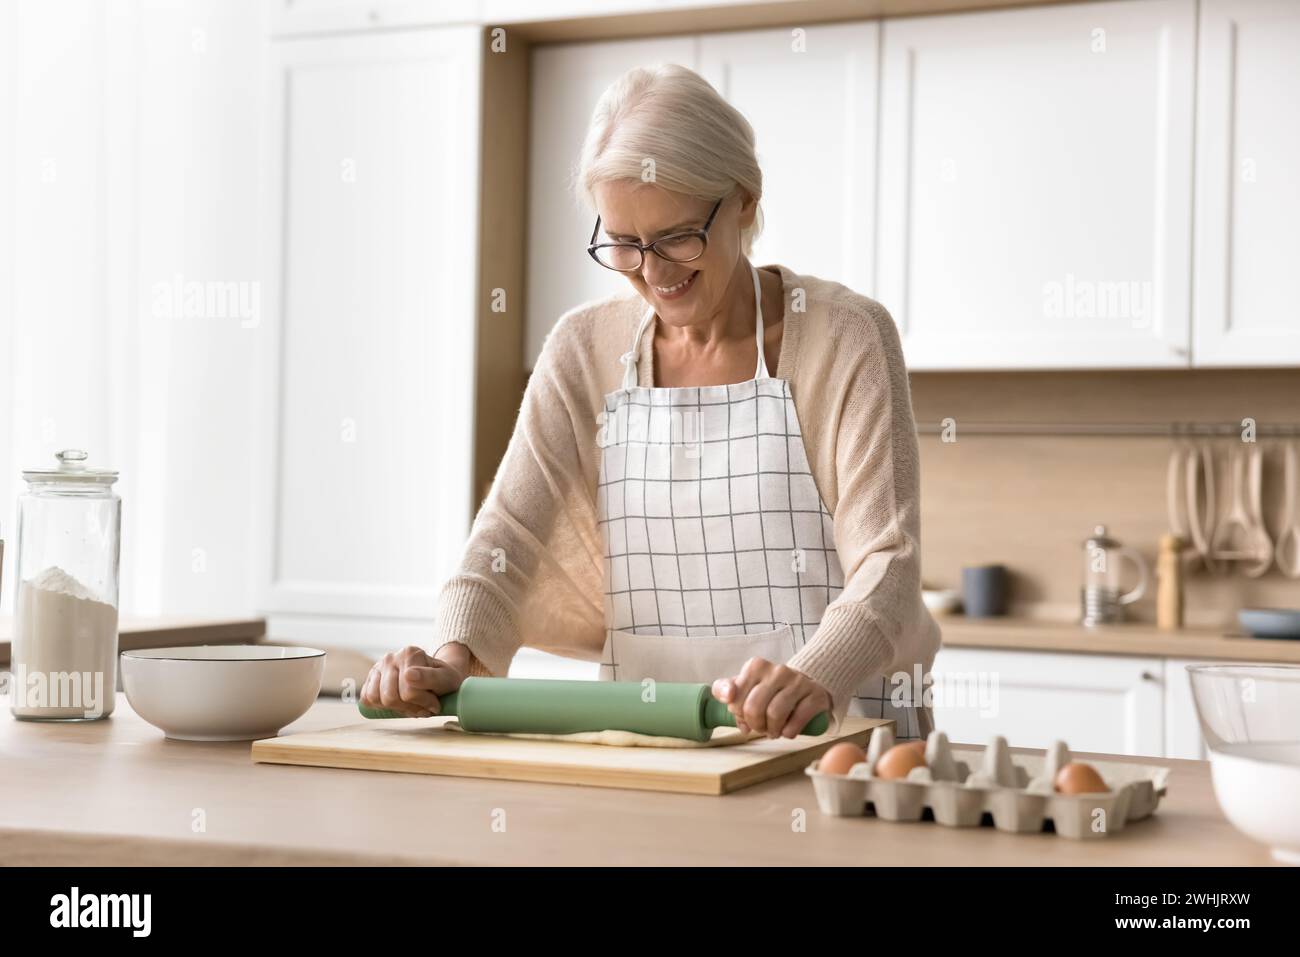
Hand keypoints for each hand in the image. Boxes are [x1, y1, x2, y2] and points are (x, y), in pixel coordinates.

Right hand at [360, 645, 464, 717]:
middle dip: (409, 708)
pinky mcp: (370, 679)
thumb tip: (409, 675)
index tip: (435, 704)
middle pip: (390, 698)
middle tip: (424, 707)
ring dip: (396, 709)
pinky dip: (381, 707)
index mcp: (409, 653)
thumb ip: (430, 677)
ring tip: (412, 705)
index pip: (409, 691)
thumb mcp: (446, 678)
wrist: (437, 675)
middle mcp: (390, 657)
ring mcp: (378, 667)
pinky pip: (366, 699)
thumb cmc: (443, 678)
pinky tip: (398, 704)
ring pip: (376, 699)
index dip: (423, 703)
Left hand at [711, 657, 831, 738]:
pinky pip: (797, 720)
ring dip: (772, 730)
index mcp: (756, 666)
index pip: (735, 697)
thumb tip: (727, 699)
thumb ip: (725, 690)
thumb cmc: (770, 691)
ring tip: (774, 731)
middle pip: (754, 707)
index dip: (738, 713)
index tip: (744, 715)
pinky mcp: (816, 695)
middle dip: (755, 724)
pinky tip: (788, 731)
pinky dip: (789, 732)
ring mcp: (798, 681)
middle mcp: (778, 670)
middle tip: (760, 728)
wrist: (805, 689)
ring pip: (775, 714)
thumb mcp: (745, 688)